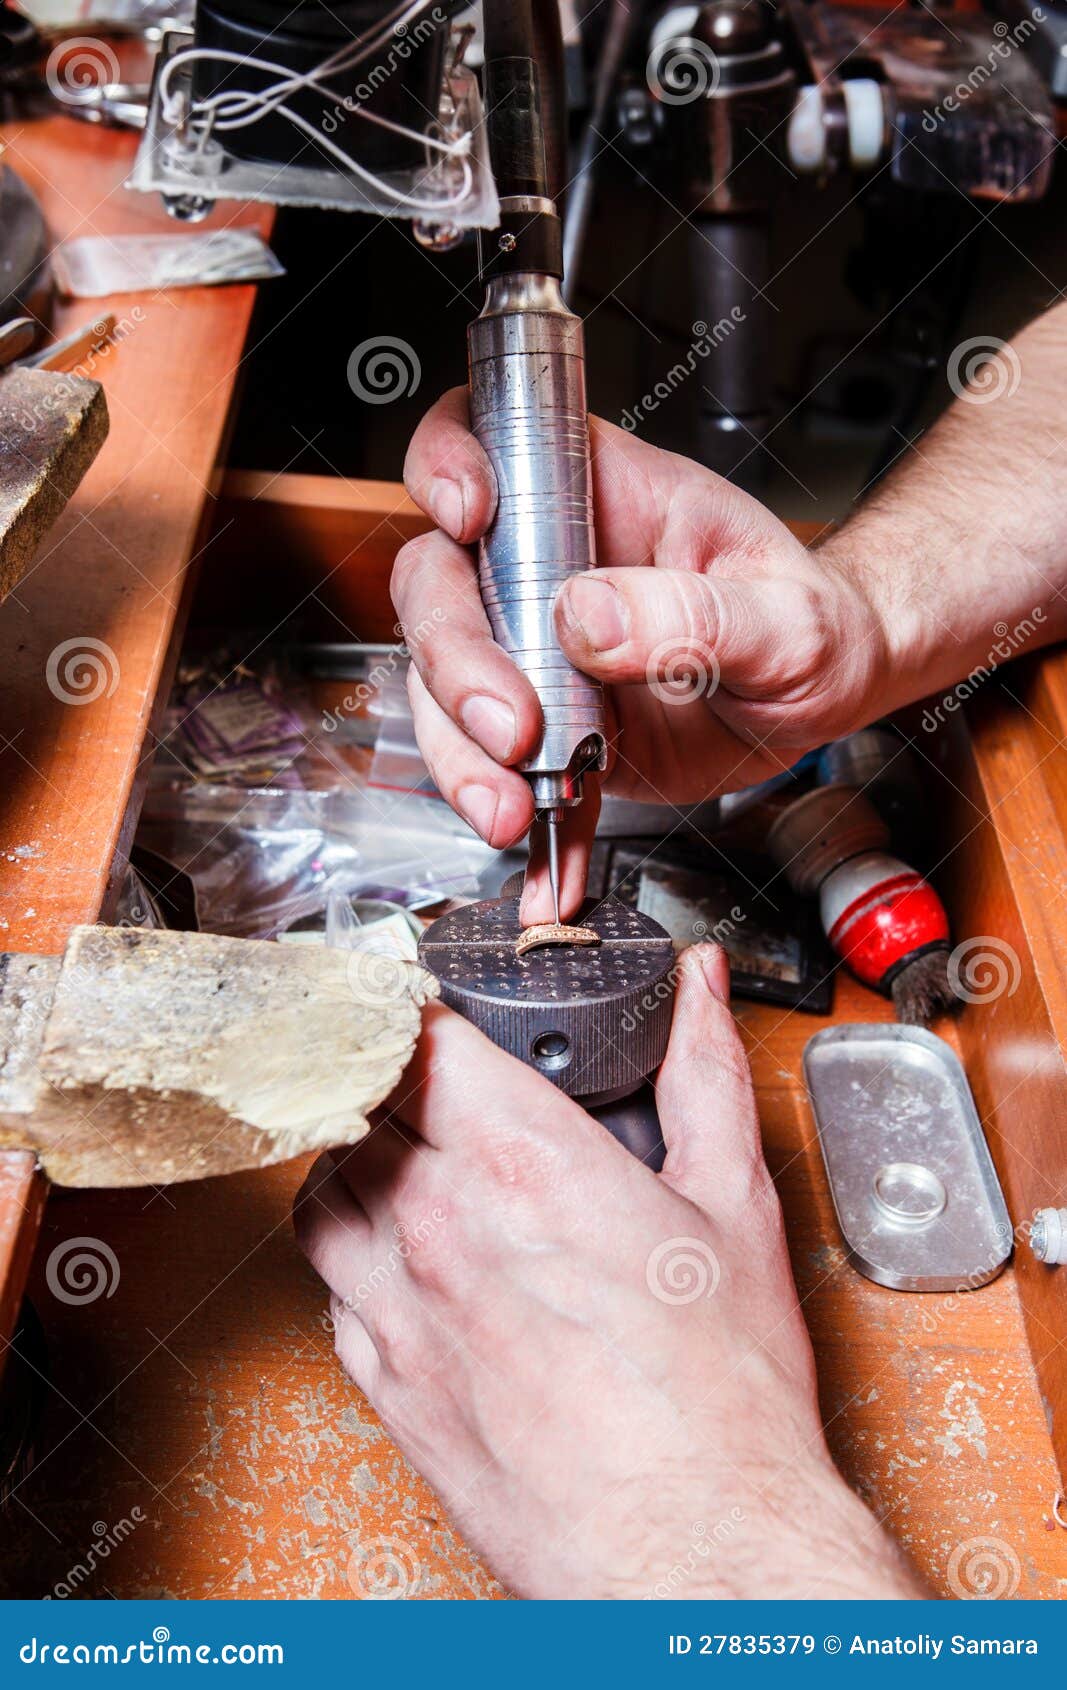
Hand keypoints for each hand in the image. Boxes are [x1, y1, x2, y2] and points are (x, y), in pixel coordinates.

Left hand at [295, 945, 921, 1600]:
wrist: (692, 1551)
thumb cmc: (720, 1399)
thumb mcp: (732, 1204)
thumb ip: (703, 1075)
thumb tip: (697, 993)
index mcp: (521, 1161)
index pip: (416, 1036)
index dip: (421, 1008)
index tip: (440, 1010)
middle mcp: (438, 1224)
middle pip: (357, 1099)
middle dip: (388, 1073)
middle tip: (431, 1075)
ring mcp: (397, 1305)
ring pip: (322, 1185)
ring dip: (356, 1156)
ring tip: (414, 1159)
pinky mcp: (383, 1379)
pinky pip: (328, 1282)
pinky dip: (352, 1248)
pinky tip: (406, 1254)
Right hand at [393, 390, 888, 922]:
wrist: (822, 701)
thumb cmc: (814, 624)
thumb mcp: (786, 618)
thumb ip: (693, 613)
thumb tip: (587, 617)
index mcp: (598, 495)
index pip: (488, 440)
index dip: (449, 464)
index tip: (470, 517)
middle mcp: (545, 567)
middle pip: (437, 585)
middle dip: (455, 662)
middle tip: (513, 728)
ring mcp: (534, 650)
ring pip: (443, 687)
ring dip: (463, 756)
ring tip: (516, 810)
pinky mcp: (545, 727)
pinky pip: (503, 772)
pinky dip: (518, 821)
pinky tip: (543, 872)